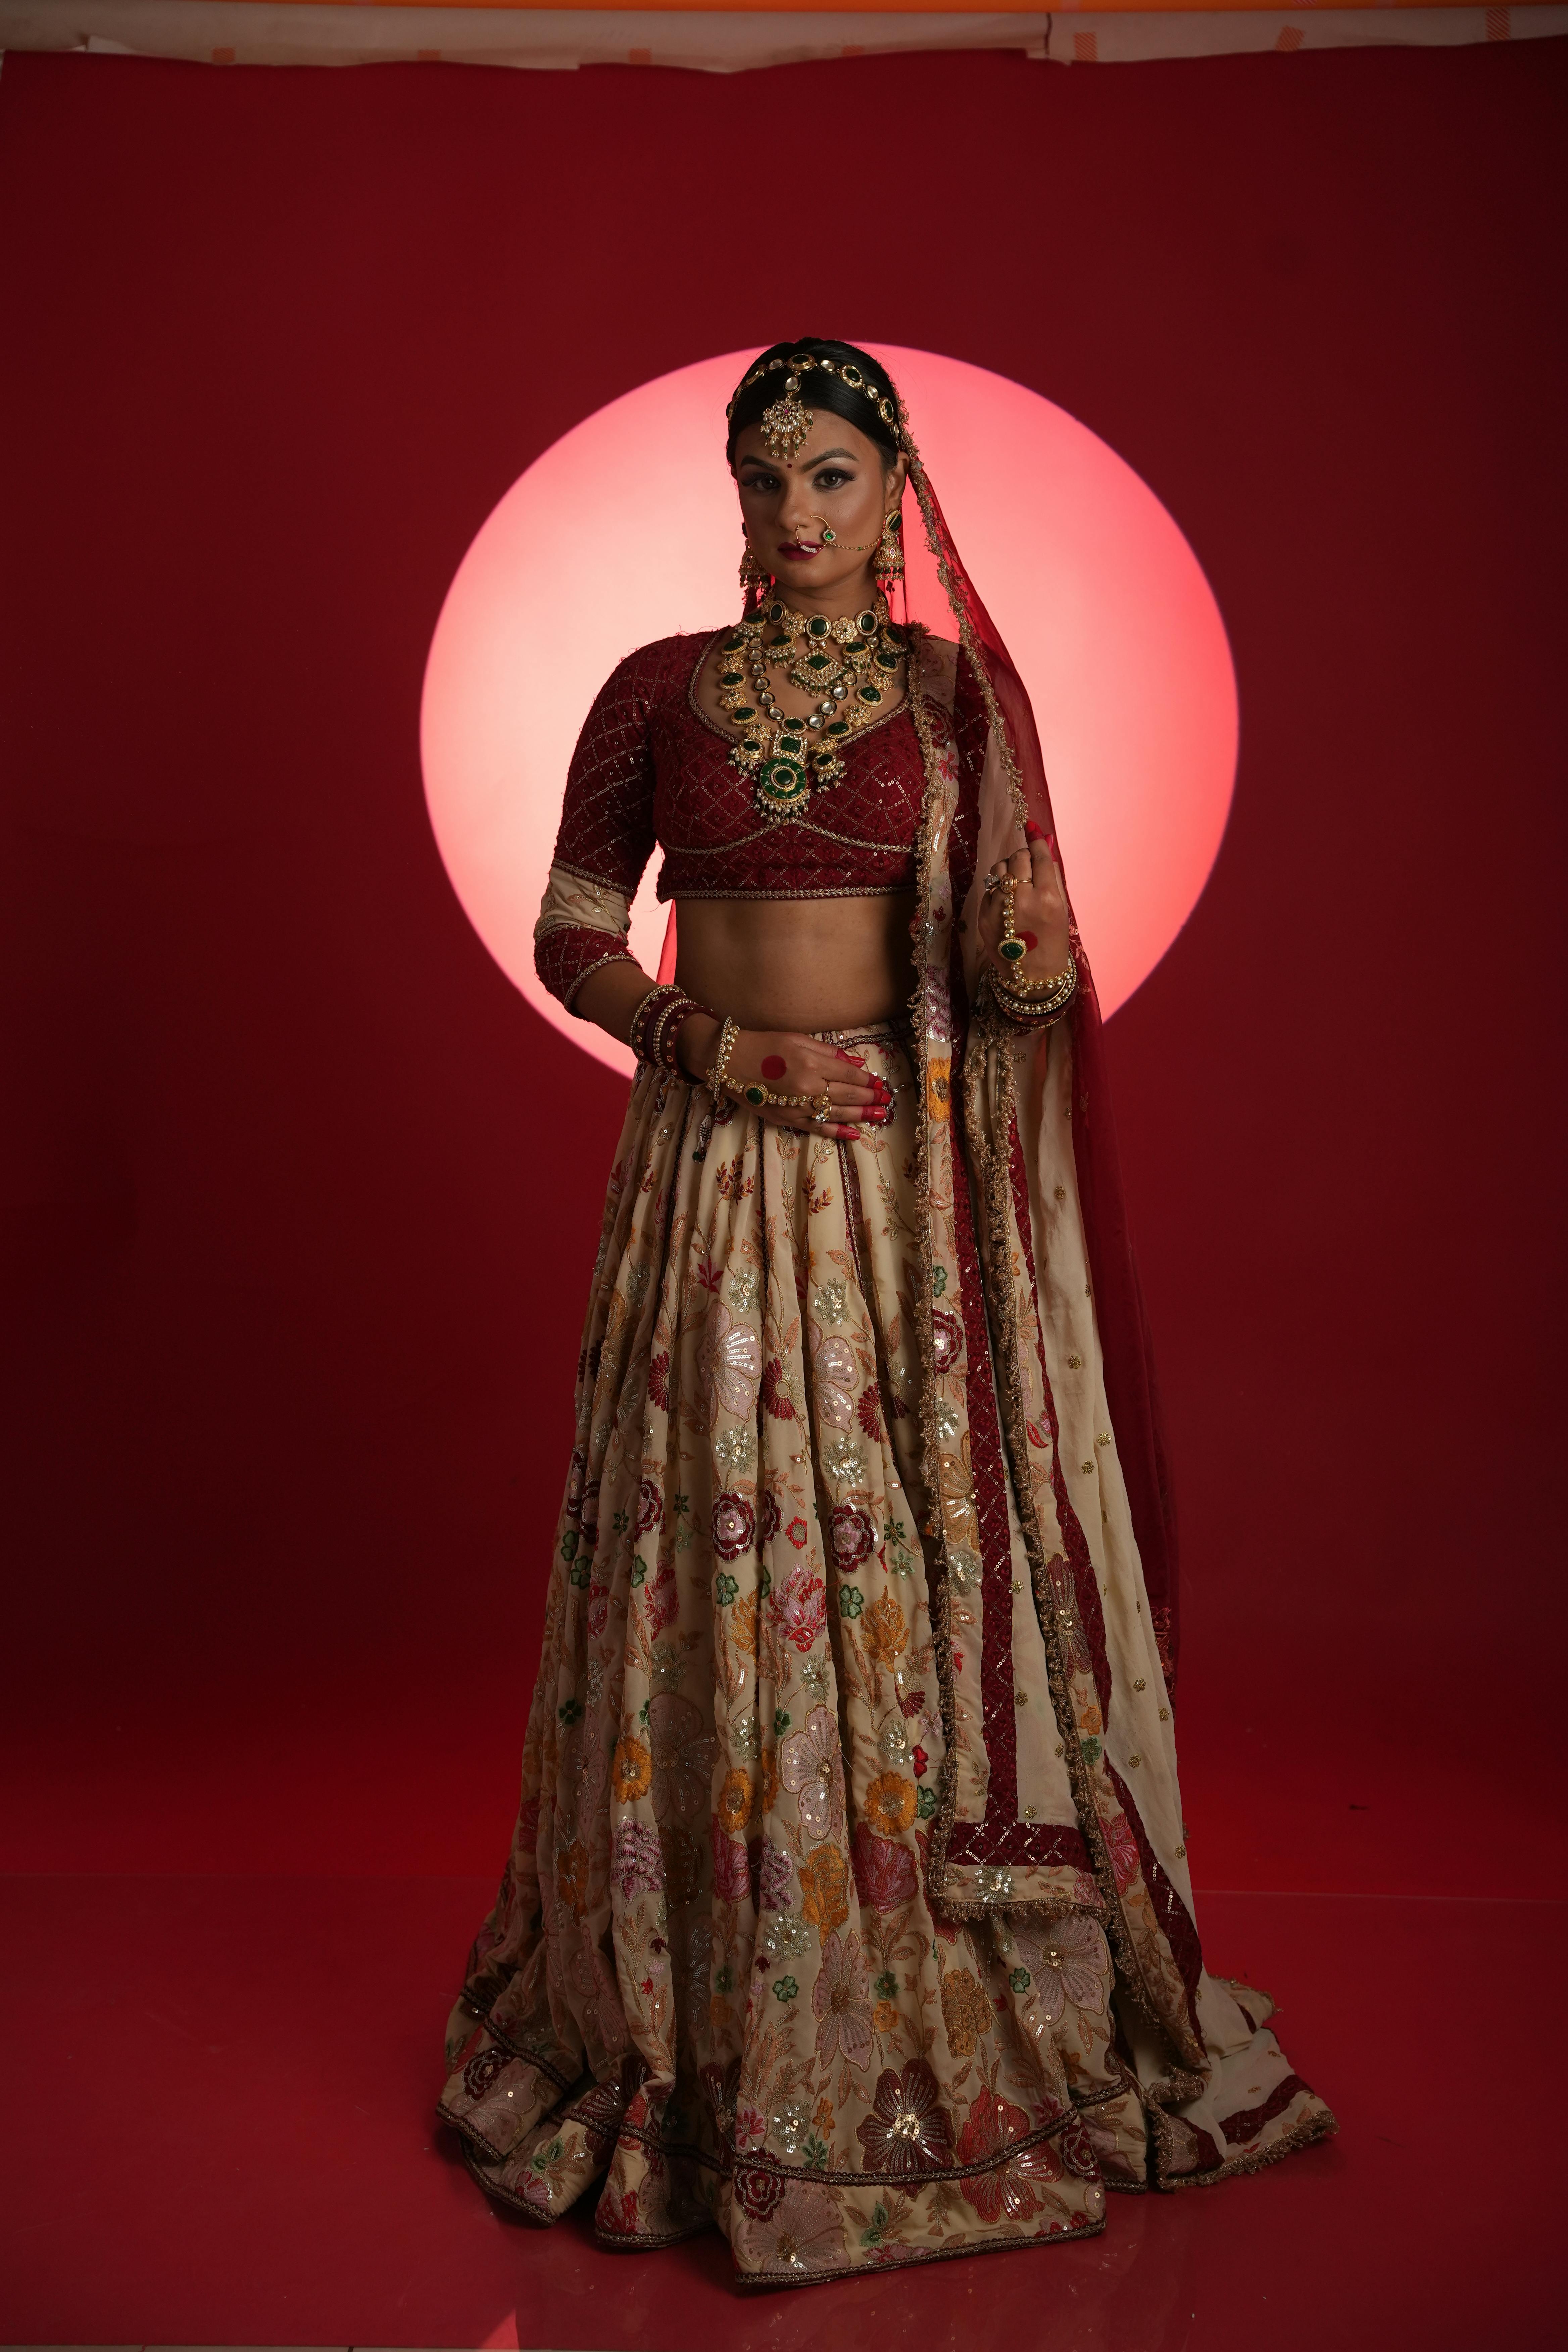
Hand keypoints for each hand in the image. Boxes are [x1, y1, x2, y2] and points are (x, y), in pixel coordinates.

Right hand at [678, 1019, 891, 1139]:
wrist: (729, 1062)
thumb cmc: (764, 1045)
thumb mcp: (798, 1039)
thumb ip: (829, 1053)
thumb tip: (857, 1064)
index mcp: (811, 1064)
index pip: (849, 1076)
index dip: (868, 1082)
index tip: (881, 1084)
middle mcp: (807, 1088)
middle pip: (847, 1096)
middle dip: (870, 1099)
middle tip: (887, 1102)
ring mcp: (797, 1107)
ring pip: (837, 1114)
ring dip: (861, 1116)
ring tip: (879, 1117)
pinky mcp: (786, 1119)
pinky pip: (817, 1128)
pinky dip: (837, 1132)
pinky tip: (854, 1134)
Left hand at [977, 821, 1070, 983]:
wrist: (1033, 977)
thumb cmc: (1052, 941)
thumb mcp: (1061, 909)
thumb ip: (1051, 876)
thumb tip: (1043, 843)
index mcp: (1047, 899)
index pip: (1039, 857)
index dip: (1036, 840)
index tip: (1032, 828)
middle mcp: (1022, 901)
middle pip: (1017, 858)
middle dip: (1023, 857)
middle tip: (1027, 865)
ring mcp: (1000, 910)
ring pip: (998, 869)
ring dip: (1007, 870)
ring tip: (1015, 883)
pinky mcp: (984, 918)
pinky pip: (988, 889)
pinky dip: (997, 890)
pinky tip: (1006, 903)